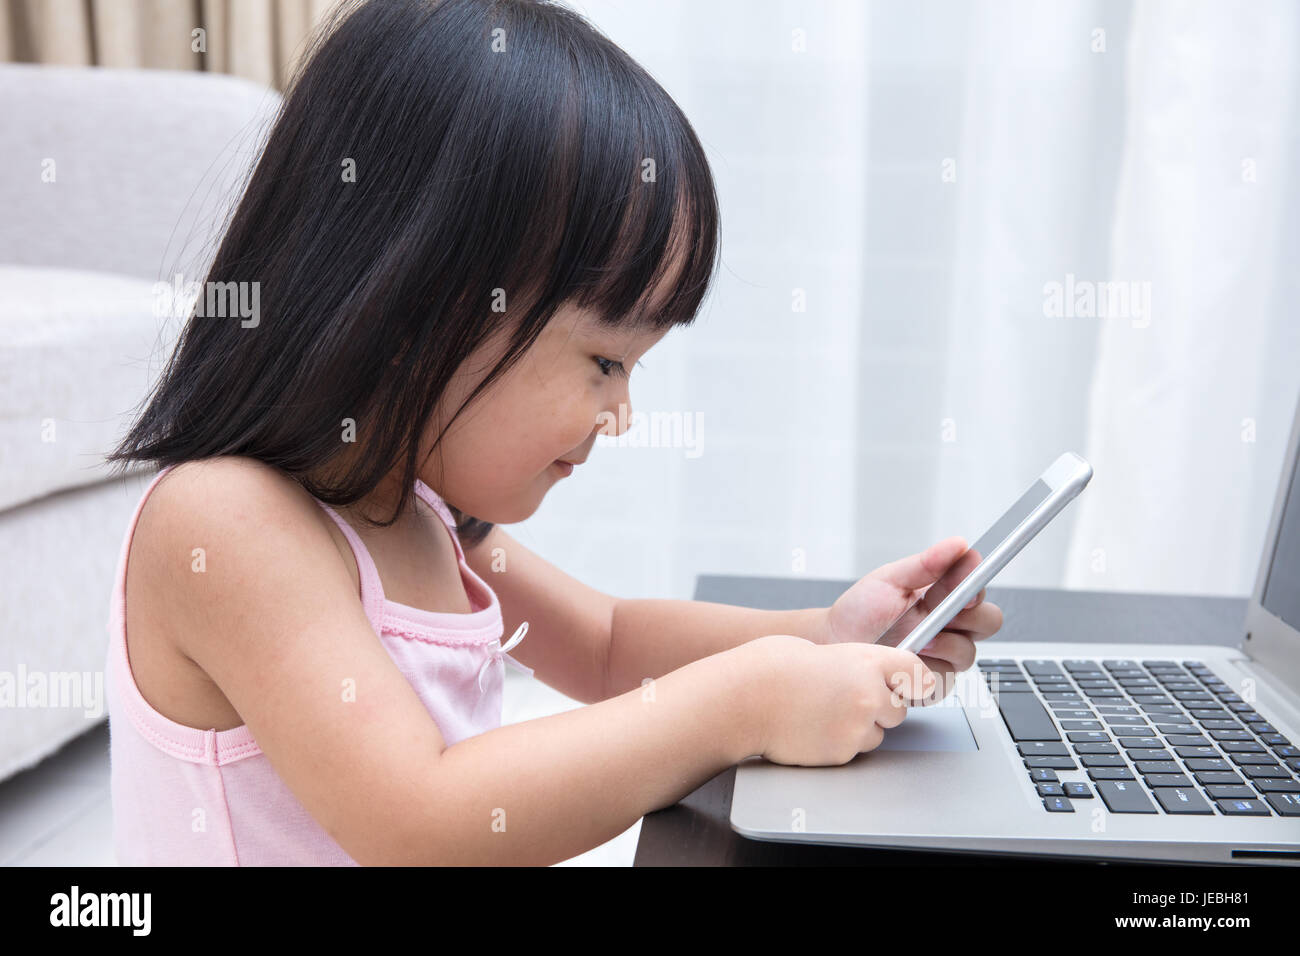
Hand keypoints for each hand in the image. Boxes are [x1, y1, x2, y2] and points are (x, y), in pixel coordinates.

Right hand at [741, 634, 936, 765]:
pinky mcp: (842, 753)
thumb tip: (873, 678)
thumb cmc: (773, 668)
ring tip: (821, 713)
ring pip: (876, 735)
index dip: (915, 682)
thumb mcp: (825, 651)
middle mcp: (870, 695)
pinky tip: (812, 728)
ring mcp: (857, 727)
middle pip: (898, 710)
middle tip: (846, 698)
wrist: (745, 697)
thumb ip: (857, 665)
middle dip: (880, 707)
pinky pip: (852, 751)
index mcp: (868, 662)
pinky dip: (837, 743)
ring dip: (858, 727)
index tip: (914, 687)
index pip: (918, 675)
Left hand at [820, 537, 1002, 702]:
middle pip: (989, 622)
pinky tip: (912, 658)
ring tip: (919, 638)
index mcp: (944, 598)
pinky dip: (929, 668)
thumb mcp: (891, 579)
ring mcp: (944, 656)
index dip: (978, 587)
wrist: (835, 641)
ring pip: (969, 652)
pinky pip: (947, 679)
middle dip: (972, 616)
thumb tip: (959, 545)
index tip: (969, 584)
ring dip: (945, 643)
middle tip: (947, 611)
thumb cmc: (862, 610)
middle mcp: (950, 627)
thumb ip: (926, 563)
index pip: (978, 592)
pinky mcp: (933, 683)